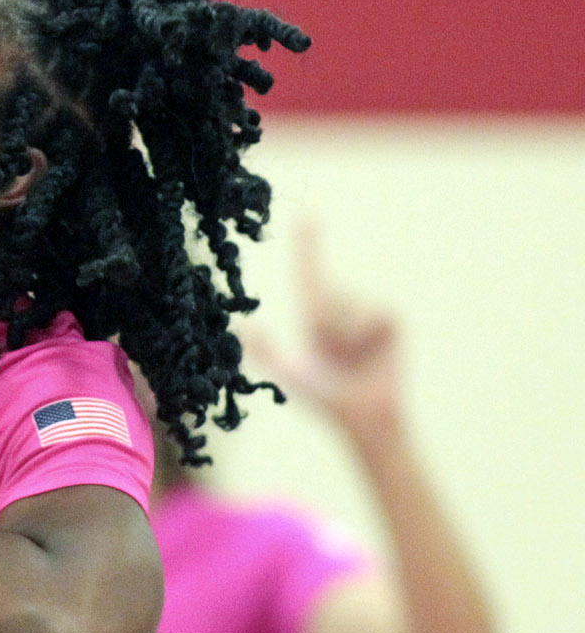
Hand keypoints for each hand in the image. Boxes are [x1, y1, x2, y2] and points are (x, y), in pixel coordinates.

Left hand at [245, 223, 402, 448]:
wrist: (364, 419)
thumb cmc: (328, 401)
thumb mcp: (291, 374)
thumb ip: (266, 351)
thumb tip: (243, 327)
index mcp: (316, 316)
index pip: (309, 273)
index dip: (308, 244)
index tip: (306, 213)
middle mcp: (342, 307)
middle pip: (322, 290)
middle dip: (321, 323)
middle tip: (331, 353)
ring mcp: (368, 311)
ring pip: (347, 302)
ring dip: (343, 334)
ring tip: (351, 356)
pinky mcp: (391, 319)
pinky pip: (373, 313)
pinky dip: (364, 335)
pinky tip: (373, 353)